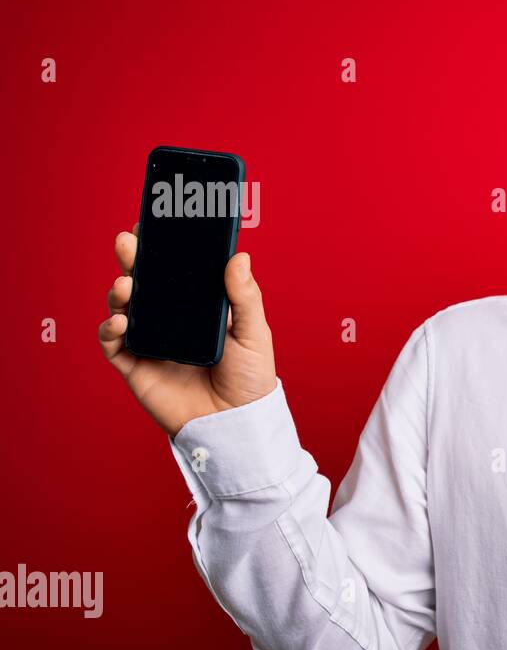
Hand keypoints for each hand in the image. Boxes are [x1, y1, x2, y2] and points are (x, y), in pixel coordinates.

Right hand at [98, 222, 277, 437]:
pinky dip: (109, 328)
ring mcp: (149, 340)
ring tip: (128, 286)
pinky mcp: (135, 365)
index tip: (155, 225)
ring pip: (123, 306)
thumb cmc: (249, 379)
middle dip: (134, 259)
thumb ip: (245, 297)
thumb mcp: (254, 334)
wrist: (235, 425)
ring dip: (120, 291)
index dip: (162, 248)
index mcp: (197, 307)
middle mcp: (170, 319)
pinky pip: (112, 342)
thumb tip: (239, 256)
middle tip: (130, 242)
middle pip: (144, 281)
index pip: (175, 271)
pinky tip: (119, 321)